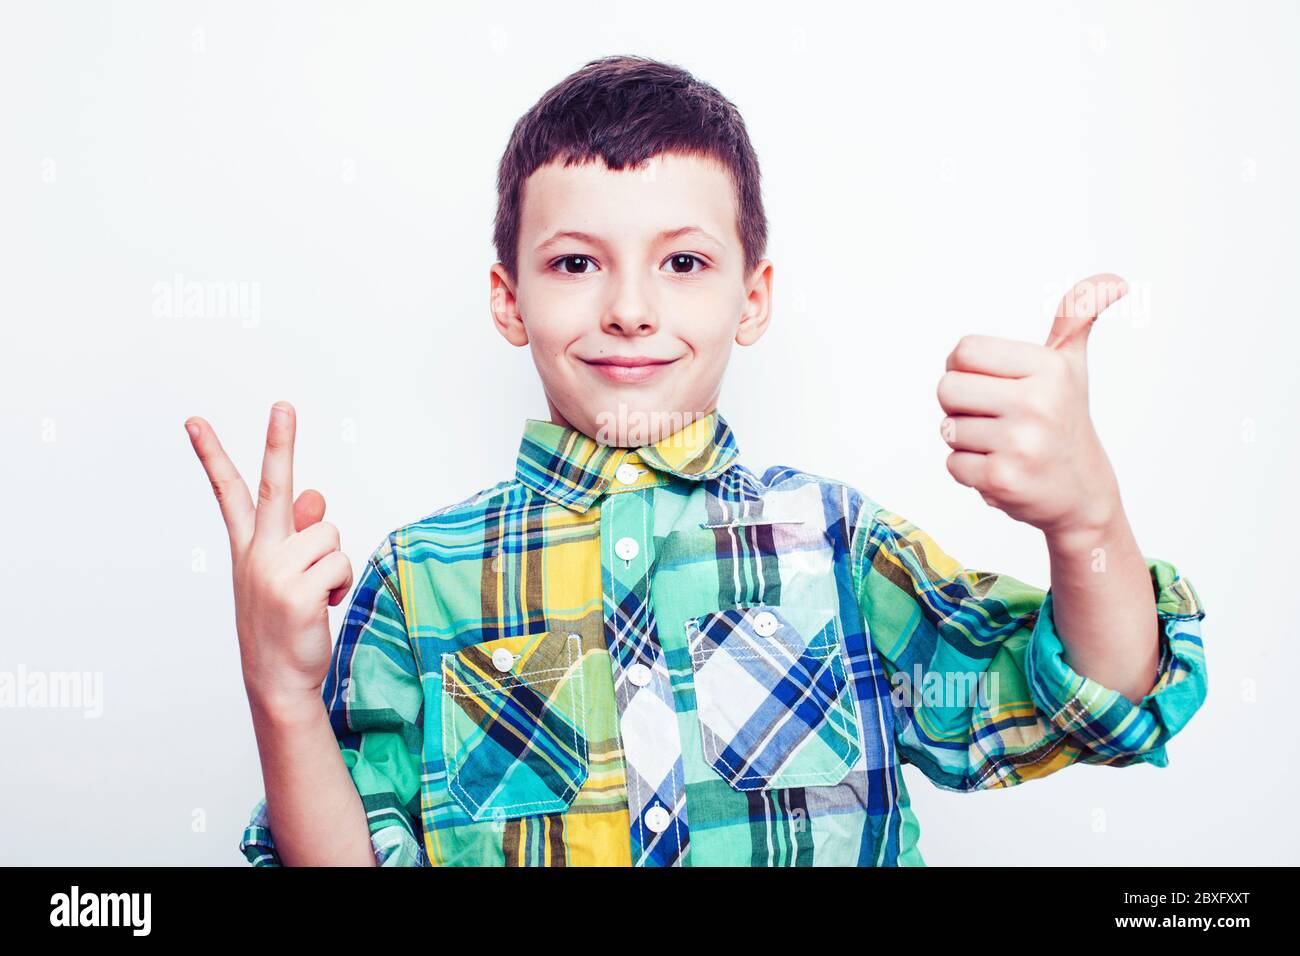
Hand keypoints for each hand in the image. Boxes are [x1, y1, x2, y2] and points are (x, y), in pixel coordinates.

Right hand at [185, 401, 352, 716]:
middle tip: (283, 404)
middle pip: (273, 486)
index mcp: (249, 545)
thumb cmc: (284, 622)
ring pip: (329, 534)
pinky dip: (339, 583)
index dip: (212, 455)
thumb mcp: (285, 573)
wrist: (277, 680)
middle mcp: (257, 552)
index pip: (229, 492)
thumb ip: (301, 532)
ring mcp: (275, 572)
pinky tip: (322, 606)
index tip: (194, 420)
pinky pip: (339, 562)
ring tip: (317, 592)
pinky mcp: (298, 592)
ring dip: (333, 563)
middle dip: (279, 442)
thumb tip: (316, 494)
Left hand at [936, 273, 1128, 537]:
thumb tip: (1113, 280)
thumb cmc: (1066, 420)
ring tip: (1004, 445)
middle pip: (947, 388)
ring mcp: (1021, 443)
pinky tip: (1003, 469)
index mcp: (1049, 367)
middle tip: (994, 418)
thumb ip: (1077, 317)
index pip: (963, 351)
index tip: (989, 384)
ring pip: (948, 430)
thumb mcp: (1072, 366)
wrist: (1083, 495)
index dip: (964, 369)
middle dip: (960, 406)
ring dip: (967, 441)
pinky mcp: (1003, 479)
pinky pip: (952, 464)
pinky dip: (969, 471)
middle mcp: (1038, 402)